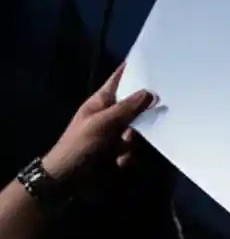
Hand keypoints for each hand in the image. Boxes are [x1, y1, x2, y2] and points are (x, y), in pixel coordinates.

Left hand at [43, 63, 155, 180]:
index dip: (132, 71)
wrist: (68, 177)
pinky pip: (136, 150)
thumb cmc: (79, 144)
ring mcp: (116, 134)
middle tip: (152, 114)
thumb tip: (150, 93)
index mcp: (102, 102)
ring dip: (133, 141)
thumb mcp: (102, 123)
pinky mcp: (120, 152)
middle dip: (142, 115)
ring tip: (122, 147)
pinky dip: (129, 156)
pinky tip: (118, 161)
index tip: (151, 61)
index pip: (119, 80)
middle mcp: (111, 115)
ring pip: (139, 130)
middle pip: (135, 106)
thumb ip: (127, 108)